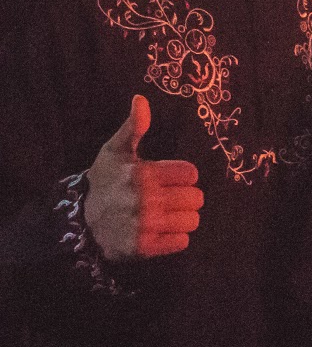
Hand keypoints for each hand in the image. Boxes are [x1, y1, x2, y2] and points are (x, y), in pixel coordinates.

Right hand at [84, 96, 202, 260]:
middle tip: (170, 198)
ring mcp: (145, 225)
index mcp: (144, 174)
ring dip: (184, 219)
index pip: (192, 174)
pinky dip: (175, 238)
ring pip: (192, 221)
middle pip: (197, 198)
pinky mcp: (143, 247)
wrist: (80, 220)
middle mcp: (145, 200)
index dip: (184, 176)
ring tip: (167, 214)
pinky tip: (161, 231)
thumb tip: (140, 99)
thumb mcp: (115, 151)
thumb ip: (134, 126)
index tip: (171, 178)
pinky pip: (181, 242)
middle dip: (187, 198)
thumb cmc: (105, 181)